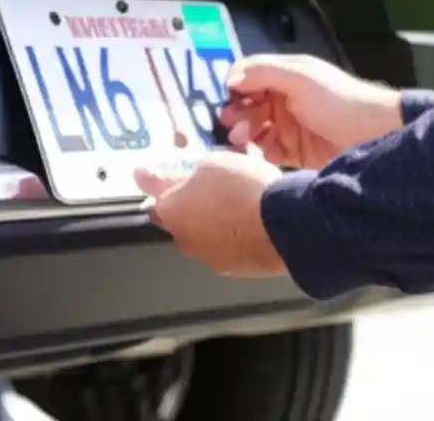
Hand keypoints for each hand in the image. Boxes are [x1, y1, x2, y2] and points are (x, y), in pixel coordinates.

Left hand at [135, 151, 285, 276]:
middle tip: (198, 187)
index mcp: (170, 210)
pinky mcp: (233, 270)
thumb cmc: (244, 189)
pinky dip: (230, 237)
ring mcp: (208, 257)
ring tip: (230, 204)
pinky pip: (224, 249)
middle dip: (182, 204)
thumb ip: (187, 172)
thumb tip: (176, 177)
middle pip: (175, 218)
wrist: (285, 226)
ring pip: (201, 235)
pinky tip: (246, 223)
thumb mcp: (213, 163)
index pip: (151, 195)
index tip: (147, 176)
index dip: (153, 183)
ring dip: (208, 222)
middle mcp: (183, 238)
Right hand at [219, 55, 402, 169]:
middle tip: (231, 127)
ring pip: (254, 129)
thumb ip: (263, 73)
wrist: (375, 136)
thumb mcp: (300, 78)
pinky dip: (257, 152)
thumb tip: (231, 79)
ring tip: (242, 142)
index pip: (248, 76)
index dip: (234, 88)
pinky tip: (257, 155)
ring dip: (244, 134)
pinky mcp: (293, 150)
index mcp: (285, 75)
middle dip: (237, 114)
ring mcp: (288, 125)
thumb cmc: (340, 102)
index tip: (227, 102)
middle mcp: (284, 98)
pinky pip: (266, 151)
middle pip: (247, 104)